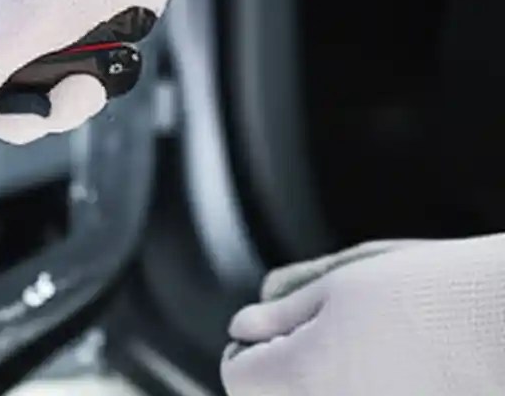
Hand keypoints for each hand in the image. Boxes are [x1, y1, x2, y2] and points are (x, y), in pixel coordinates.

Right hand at [0, 0, 262, 150]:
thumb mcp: (25, 22)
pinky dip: (75, 90)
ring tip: (83, 83)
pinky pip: (48, 86)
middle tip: (40, 105)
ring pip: (12, 95)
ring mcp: (17, 22)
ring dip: (51, 104)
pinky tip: (99, 72)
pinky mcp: (55, 34)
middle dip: (8, 108)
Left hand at [222, 235, 504, 395]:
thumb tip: (242, 330)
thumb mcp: (342, 284)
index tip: (281, 327)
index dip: (251, 347)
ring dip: (321, 386)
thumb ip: (281, 313)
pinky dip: (362, 392)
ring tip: (367, 356)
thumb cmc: (430, 293)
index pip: (237, 377)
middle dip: (281, 374)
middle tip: (326, 340)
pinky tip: (396, 375)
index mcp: (300, 375)